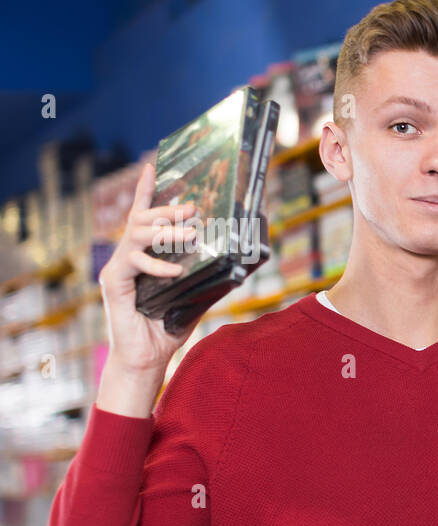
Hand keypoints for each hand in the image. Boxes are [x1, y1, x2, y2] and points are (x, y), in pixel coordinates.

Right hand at [97, 162, 205, 373]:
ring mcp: (118, 268)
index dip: (147, 192)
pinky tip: (176, 270)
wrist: (146, 358)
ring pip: (137, 235)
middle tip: (194, 208)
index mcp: (143, 255)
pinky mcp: (113, 282)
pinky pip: (134, 263)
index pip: (143, 217)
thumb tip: (236, 263)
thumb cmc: (167, 328)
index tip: (154, 167)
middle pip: (141, 220)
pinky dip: (156, 265)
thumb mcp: (193, 296)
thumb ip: (205, 277)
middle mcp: (127, 256)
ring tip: (191, 233)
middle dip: (167, 209)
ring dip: (166, 232)